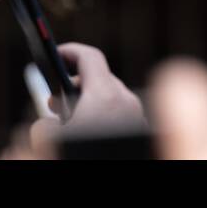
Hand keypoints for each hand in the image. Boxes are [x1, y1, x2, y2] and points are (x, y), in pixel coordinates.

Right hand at [29, 43, 145, 154]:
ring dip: (89, 108)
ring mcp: (139, 116)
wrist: (162, 154)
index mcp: (106, 95)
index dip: (69, 53)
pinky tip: (91, 134)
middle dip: (74, 89)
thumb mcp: (55, 142)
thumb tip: (44, 126)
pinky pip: (121, 118)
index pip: (89, 57)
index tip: (55, 55)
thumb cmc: (92, 149)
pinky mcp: (144, 131)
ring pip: (110, 102)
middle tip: (53, 102)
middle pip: (99, 81)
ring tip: (69, 123)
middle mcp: (127, 102)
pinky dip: (104, 120)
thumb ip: (44, 128)